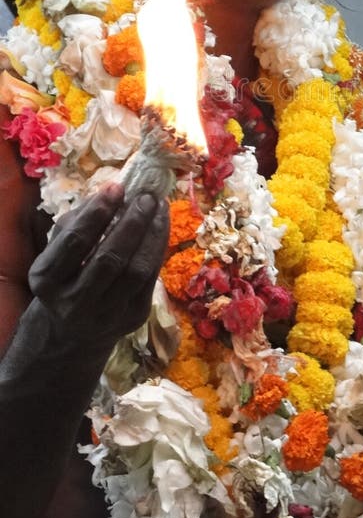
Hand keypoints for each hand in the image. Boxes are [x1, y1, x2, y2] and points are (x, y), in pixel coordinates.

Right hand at [28, 184, 168, 348]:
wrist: (70, 331)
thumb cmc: (65, 277)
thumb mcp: (57, 251)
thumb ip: (78, 221)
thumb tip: (111, 191)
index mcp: (46, 279)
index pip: (75, 243)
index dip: (97, 213)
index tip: (117, 186)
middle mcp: (73, 302)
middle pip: (110, 258)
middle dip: (132, 223)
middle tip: (146, 197)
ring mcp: (106, 314)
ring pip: (136, 270)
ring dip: (152, 233)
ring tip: (159, 207)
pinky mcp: (133, 318)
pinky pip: (151, 278)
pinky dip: (159, 247)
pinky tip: (161, 226)